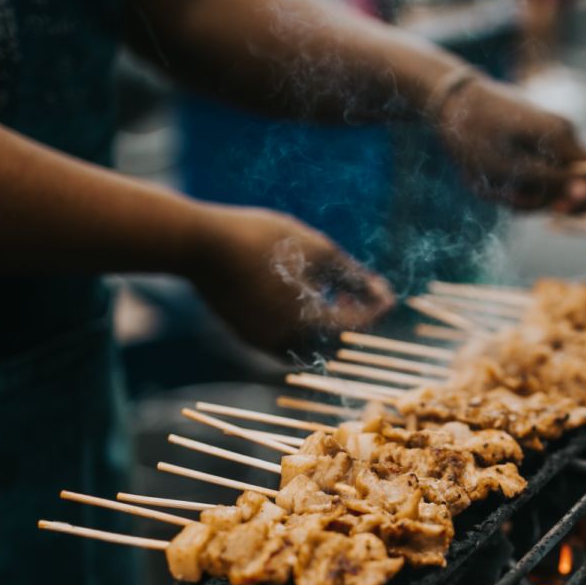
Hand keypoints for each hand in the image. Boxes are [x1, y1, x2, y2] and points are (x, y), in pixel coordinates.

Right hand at [188, 206, 394, 354]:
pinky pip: (282, 337)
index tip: (387, 293)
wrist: (197, 244)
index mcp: (308, 326)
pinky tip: (296, 292)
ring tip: (325, 292)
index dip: (377, 308)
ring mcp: (261, 342)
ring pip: (307, 342)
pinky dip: (298, 321)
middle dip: (350, 317)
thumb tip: (381, 293)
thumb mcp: (317, 250)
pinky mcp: (244, 333)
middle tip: (354, 293)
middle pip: (334, 340)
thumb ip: (353, 276)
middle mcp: (285, 344)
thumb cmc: (262, 240)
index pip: (358, 326)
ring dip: (324, 321)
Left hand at [435, 77, 585, 211]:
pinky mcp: (535, 136)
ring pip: (550, 178)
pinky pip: (537, 168)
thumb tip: (584, 194)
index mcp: (561, 136)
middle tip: (509, 198)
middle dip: (543, 200)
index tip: (552, 211)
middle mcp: (562, 131)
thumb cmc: (473, 135)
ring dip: (524, 191)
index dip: (579, 202)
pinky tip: (494, 177)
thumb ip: (550, 183)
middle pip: (570, 183)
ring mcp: (549, 132)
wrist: (450, 100)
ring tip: (494, 185)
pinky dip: (517, 180)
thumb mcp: (508, 168)